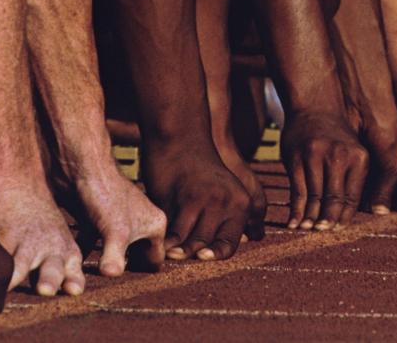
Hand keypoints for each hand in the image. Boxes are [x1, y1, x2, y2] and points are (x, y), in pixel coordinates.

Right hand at [141, 140, 251, 260]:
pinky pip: (170, 227)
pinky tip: (156, 240)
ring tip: (165, 257)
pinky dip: (162, 237)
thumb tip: (221, 246)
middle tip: (177, 261)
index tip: (199, 258)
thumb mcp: (224, 188)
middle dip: (190, 255)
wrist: (180, 135)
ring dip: (174, 250)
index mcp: (240, 204)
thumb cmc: (199, 166)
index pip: (229, 244)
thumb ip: (226, 218)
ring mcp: (201, 202)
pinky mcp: (178, 198)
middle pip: (205, 245)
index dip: (213, 256)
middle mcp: (224, 204)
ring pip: (187, 240)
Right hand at [281, 112, 367, 230]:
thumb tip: (347, 216)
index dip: (344, 217)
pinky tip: (294, 221)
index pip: (352, 198)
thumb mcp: (353, 152)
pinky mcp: (296, 158)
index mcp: (359, 159)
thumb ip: (353, 180)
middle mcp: (339, 157)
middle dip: (328, 221)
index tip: (338, 229)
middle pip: (334, 200)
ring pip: (315, 197)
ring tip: (308, 229)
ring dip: (311, 217)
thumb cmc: (336, 137)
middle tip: (323, 232)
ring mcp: (316, 157)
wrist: (315, 107)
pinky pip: (297, 190)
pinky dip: (296, 209)